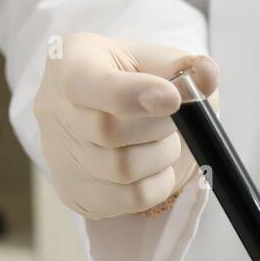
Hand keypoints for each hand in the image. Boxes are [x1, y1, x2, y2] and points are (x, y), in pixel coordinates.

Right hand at [34, 33, 218, 218]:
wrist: (119, 115)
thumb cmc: (140, 81)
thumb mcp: (161, 62)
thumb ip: (185, 67)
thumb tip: (207, 74)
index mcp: (69, 61)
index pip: (88, 83)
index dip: (132, 94)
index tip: (172, 99)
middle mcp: (52, 108)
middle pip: (109, 131)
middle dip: (159, 127)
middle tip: (176, 118)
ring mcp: (58, 154)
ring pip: (121, 169)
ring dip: (161, 156)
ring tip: (164, 141)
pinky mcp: (74, 192)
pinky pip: (128, 199)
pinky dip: (157, 184)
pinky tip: (155, 166)